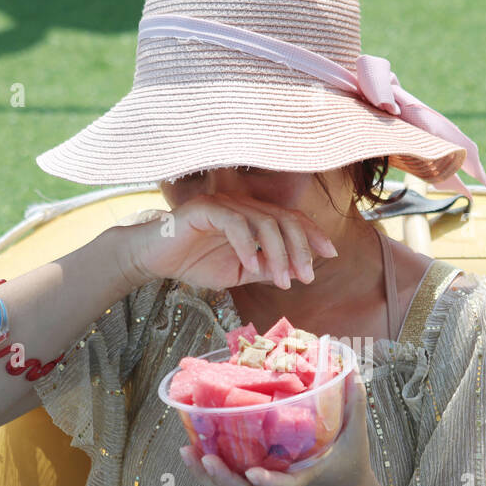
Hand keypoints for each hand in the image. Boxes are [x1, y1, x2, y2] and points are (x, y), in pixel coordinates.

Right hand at [124, 192, 338, 292]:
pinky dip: (247, 245)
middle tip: (307, 276)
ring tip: (282, 280)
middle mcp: (243, 206)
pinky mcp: (205, 209)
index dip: (313, 235)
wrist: (154, 259)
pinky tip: (252, 266)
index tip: (331, 255)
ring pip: (263, 222)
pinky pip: (234, 223)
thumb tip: (297, 274)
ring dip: (278, 253)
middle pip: (284, 220)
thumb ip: (265, 270)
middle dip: (300, 248)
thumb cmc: (194, 262)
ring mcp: (225, 205)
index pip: (291, 220)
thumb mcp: (238, 273)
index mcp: (254, 218)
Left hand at [177, 367, 374, 485]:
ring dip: (206, 476)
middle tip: (208, 458)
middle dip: (224, 480)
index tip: (253, 473)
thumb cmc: (347, 458)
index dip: (270, 483)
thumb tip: (352, 371)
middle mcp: (280, 482)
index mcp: (305, 477)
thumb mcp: (356, 435)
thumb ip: (354, 406)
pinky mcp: (254, 475)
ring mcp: (265, 482)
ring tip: (188, 452)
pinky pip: (227, 479)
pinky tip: (190, 449)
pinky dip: (205, 470)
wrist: (340, 484)